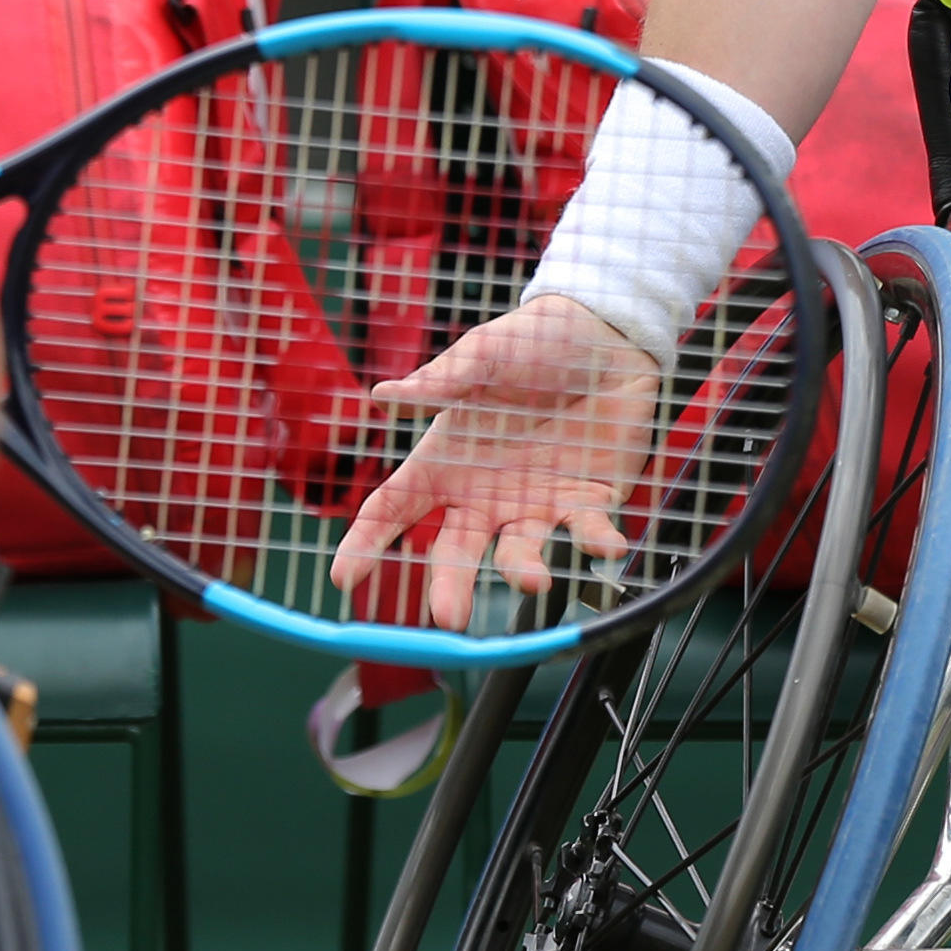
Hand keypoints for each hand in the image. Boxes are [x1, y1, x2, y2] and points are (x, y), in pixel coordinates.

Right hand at [329, 295, 662, 630]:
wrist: (605, 333)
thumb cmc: (534, 342)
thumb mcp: (482, 354)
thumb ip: (440, 381)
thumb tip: (382, 396)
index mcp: (447, 460)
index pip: (393, 509)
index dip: (366, 543)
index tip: (345, 578)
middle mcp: (485, 493)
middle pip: (456, 552)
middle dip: (450, 586)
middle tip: (447, 617)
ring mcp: (536, 502)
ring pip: (522, 552)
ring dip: (525, 570)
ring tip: (532, 580)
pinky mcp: (588, 500)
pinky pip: (589, 530)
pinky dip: (596, 542)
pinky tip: (606, 546)